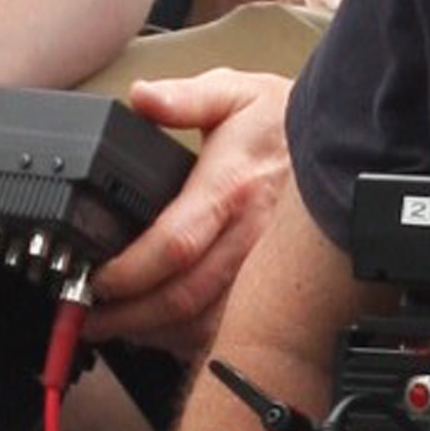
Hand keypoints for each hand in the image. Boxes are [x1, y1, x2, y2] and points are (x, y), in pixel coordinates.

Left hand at [83, 63, 298, 364]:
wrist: (341, 144)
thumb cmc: (282, 122)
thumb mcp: (234, 92)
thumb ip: (185, 97)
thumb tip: (143, 97)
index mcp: (230, 187)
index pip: (176, 243)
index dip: (131, 271)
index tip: (97, 280)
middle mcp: (249, 234)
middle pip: (184, 294)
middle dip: (130, 315)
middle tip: (88, 317)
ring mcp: (263, 266)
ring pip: (207, 319)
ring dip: (156, 332)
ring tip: (115, 328)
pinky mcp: (273, 284)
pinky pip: (231, 325)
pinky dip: (190, 338)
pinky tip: (161, 332)